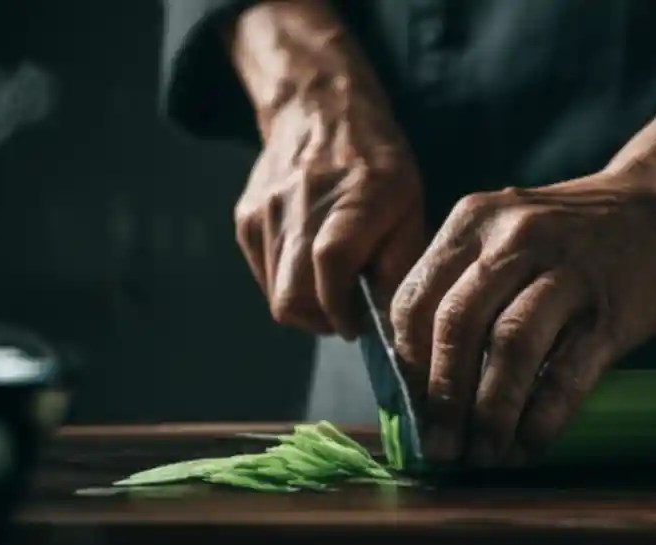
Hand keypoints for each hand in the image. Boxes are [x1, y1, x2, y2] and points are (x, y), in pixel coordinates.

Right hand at [229, 3, 424, 337]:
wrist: (319, 110)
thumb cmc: (377, 164)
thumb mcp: (410, 205)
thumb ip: (401, 265)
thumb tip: (392, 323)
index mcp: (356, 199)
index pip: (332, 267)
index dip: (341, 310)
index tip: (356, 324)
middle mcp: (302, 204)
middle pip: (293, 297)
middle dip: (321, 321)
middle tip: (345, 314)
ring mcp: (266, 212)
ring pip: (276, 295)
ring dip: (305, 305)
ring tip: (331, 286)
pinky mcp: (245, 218)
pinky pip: (265, 275)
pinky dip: (288, 283)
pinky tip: (310, 263)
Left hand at [390, 173, 655, 465]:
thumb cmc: (568, 236)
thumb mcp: (503, 234)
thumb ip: (461, 287)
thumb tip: (423, 382)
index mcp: (473, 222)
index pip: (416, 299)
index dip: (408, 365)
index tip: (413, 409)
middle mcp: (514, 238)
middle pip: (458, 325)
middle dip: (443, 398)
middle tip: (442, 449)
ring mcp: (567, 271)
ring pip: (511, 349)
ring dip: (491, 413)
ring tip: (484, 456)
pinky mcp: (610, 309)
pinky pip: (569, 371)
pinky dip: (544, 415)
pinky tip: (530, 445)